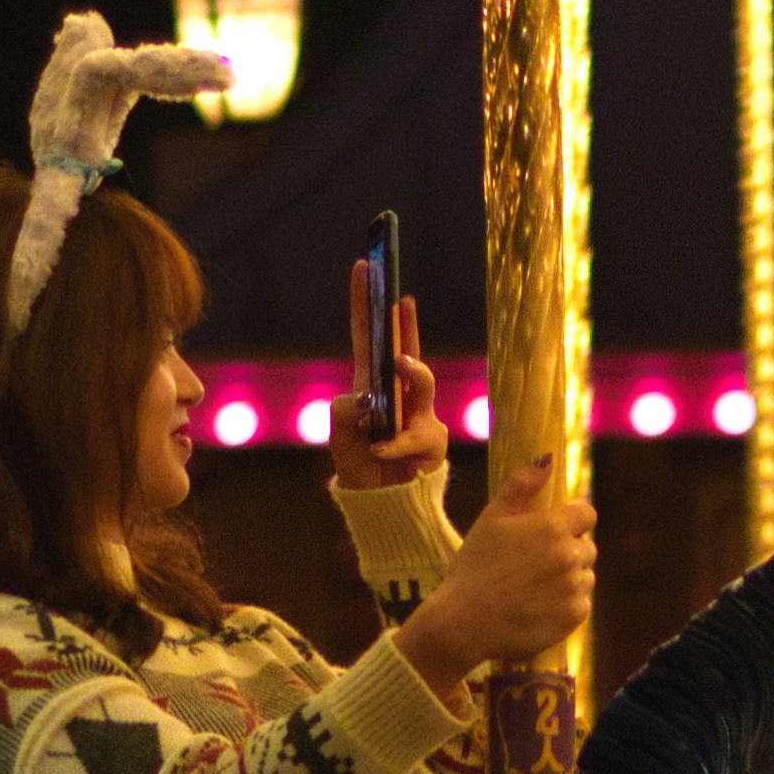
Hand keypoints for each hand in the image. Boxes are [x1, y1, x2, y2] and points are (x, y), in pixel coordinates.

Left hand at [339, 259, 448, 485]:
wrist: (382, 506)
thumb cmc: (359, 467)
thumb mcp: (339, 436)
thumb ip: (344, 411)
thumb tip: (366, 398)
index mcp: (371, 385)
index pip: (369, 336)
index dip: (366, 303)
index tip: (364, 267)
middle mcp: (399, 394)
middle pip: (407, 348)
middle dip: (407, 323)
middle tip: (402, 299)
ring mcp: (420, 414)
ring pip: (422, 383)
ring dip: (411, 375)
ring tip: (399, 367)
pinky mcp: (433, 440)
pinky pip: (419, 433)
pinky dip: (396, 445)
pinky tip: (382, 453)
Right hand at [401, 456, 596, 694]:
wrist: (464, 623)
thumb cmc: (473, 567)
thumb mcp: (491, 519)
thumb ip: (520, 485)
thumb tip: (546, 459)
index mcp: (552, 527)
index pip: (587, 514)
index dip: (571, 520)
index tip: (553, 530)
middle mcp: (570, 555)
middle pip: (586, 546)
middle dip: (567, 550)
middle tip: (533, 564)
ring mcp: (575, 588)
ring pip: (585, 576)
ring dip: (568, 578)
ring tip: (532, 587)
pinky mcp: (574, 616)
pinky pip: (581, 603)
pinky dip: (565, 604)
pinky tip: (537, 606)